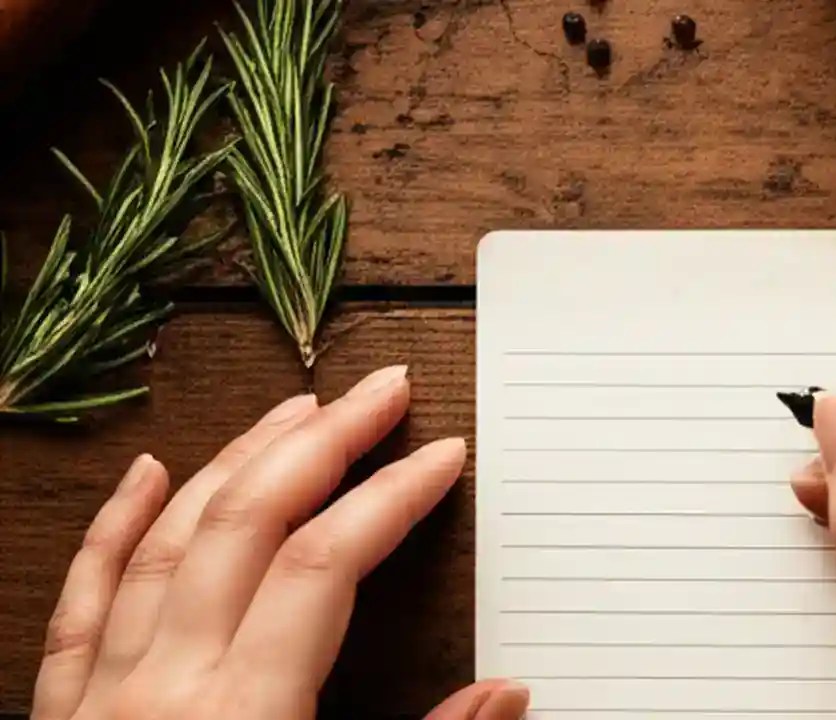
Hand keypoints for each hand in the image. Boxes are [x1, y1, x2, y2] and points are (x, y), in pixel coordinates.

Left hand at [32, 366, 528, 719]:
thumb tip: (506, 695)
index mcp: (246, 715)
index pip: (329, 565)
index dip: (392, 498)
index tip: (441, 455)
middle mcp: (167, 686)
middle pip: (250, 524)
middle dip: (323, 445)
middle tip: (379, 390)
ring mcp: (107, 692)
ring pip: (169, 539)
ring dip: (237, 461)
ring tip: (294, 410)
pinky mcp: (67, 713)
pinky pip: (82, 599)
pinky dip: (115, 527)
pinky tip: (149, 470)